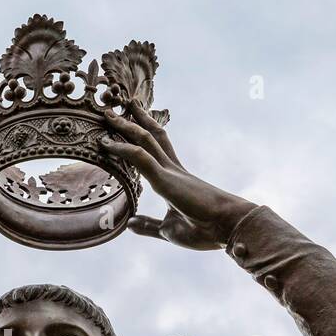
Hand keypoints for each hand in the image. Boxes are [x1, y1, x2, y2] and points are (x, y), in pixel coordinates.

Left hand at [97, 104, 256, 249]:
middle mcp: (171, 169)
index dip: (141, 135)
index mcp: (173, 179)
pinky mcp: (166, 180)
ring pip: (144, 140)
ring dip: (125, 126)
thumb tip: (130, 223)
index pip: (155, 150)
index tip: (128, 124)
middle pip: (150, 136)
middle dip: (134, 120)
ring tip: (108, 113)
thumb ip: (148, 225)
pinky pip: (140, 158)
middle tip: (119, 105)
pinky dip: (123, 149)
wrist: (228, 227)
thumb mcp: (168, 229)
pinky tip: (106, 143)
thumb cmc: (205, 229)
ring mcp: (169, 172)